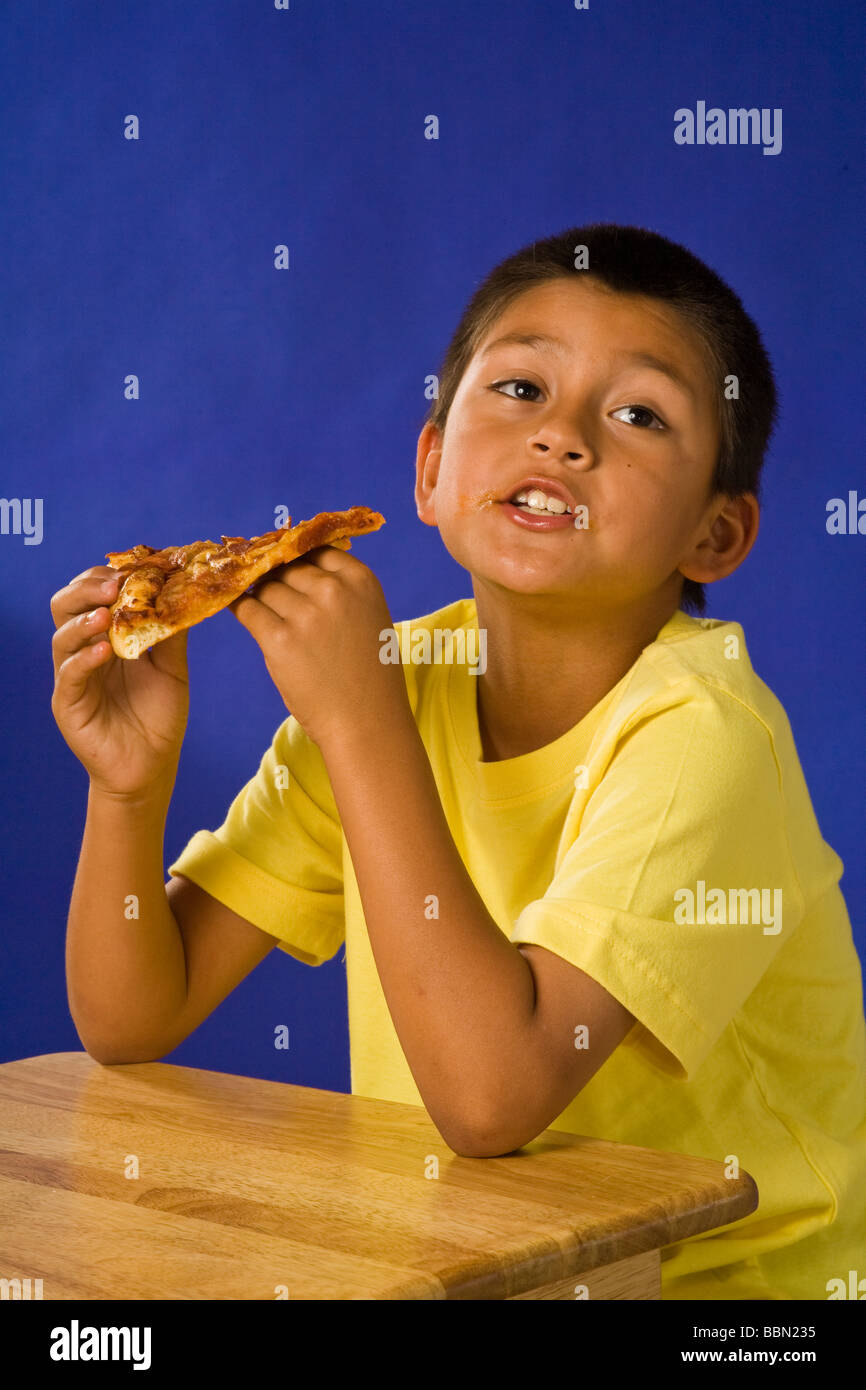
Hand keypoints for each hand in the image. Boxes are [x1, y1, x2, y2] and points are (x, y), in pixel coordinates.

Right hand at [50, 565, 189, 799]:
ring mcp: (73, 676)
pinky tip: (104, 652)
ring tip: (105, 615)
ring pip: (62, 636)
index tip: (134, 568)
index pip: (93, 595)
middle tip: (113, 584)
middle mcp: (84, 650)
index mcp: (106, 637)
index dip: (107, 578)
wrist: (152, 765)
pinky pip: (69, 674)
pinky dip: (84, 659)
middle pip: (66, 606)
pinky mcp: (68, 703)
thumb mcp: (172, 669)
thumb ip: (172, 634)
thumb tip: (184, 592)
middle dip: (86, 589)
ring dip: (83, 621)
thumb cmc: (158, 716)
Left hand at [230, 545, 408, 746]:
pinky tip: (236, 608)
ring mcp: (305, 614)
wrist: (366, 722)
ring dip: (259, 596)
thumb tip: (297, 569)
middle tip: (268, 591)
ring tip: (257, 607)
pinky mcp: (279, 639)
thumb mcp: (370, 618)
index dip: (299, 559)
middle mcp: (334, 590)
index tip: (287, 567)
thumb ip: (342, 592)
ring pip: (266, 587)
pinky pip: (248, 609)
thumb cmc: (369, 675)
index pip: (317, 550)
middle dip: (277, 578)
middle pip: (289, 567)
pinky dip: (239, 607)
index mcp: (361, 580)